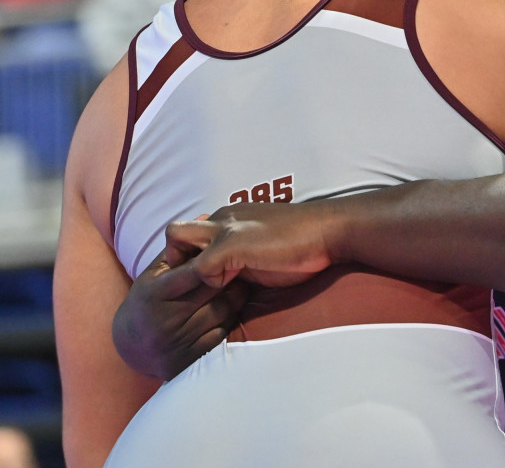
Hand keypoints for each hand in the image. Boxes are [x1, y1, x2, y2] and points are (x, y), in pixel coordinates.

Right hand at [112, 246, 248, 380]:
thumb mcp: (154, 273)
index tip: (232, 250)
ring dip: (238, 296)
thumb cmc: (147, 299)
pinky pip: (223, 334)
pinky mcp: (188, 361)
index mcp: (153, 293)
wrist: (130, 346)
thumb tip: (207, 217)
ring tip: (244, 283)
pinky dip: (233, 318)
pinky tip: (235, 307)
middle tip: (247, 263)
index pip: (193, 273)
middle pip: (213, 292)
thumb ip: (179, 248)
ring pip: (223, 313)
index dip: (216, 260)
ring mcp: (176, 342)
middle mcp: (164, 320)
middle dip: (232, 276)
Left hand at [165, 201, 335, 289]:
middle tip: (196, 285)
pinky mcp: (231, 245)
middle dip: (176, 260)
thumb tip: (235, 277)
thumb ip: (245, 256)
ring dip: (184, 267)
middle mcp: (223, 218)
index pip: (192, 235)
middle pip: (175, 232)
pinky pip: (199, 267)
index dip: (191, 259)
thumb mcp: (266, 247)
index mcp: (231, 218)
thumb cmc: (306, 243)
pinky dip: (208, 282)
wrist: (330, 230)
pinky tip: (231, 287)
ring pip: (175, 238)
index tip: (206, 281)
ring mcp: (225, 229)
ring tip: (207, 286)